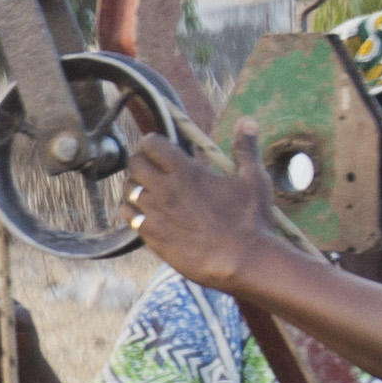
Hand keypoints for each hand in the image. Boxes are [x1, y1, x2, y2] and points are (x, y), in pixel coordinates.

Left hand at [127, 151, 283, 287]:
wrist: (243, 262)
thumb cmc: (251, 220)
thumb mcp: (253, 179)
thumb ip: (245, 148)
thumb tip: (247, 120)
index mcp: (186, 172)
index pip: (151, 144)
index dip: (154, 142)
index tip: (160, 147)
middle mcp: (164, 190)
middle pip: (134, 164)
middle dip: (141, 161)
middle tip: (153, 168)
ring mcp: (155, 214)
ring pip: (128, 190)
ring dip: (135, 186)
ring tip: (148, 190)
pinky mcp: (152, 237)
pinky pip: (129, 217)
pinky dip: (133, 211)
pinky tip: (145, 213)